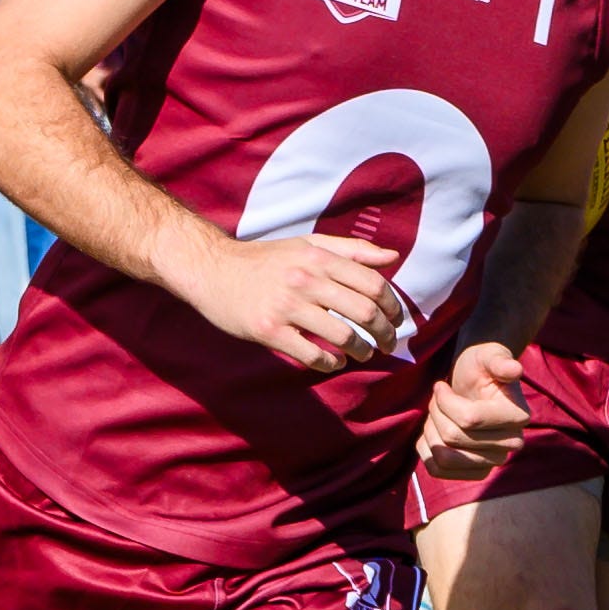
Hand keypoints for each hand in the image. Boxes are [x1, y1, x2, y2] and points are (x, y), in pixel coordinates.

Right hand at [188, 223, 411, 374]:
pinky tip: (333, 363)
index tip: (396, 319)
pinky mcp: (268, 331)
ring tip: (362, 355)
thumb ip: (351, 250)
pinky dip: (331, 364)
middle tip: (386, 343)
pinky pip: (312, 355)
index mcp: (318, 257)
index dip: (393, 306)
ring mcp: (286, 306)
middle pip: (364, 312)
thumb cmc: (265, 260)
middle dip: (384, 333)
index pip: (372, 284)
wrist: (213, 270)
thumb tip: (392, 256)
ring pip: (343, 337)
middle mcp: (305, 279)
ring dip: (361, 351)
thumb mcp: (307, 245)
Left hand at [417, 335, 538, 480]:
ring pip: (444, 456)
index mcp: (517, 416)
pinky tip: (431, 430)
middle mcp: (511, 444)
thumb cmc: (480, 366)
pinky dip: (426, 450)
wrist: (474, 383)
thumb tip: (514, 369)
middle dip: (435, 413)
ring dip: (429, 431)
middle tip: (437, 399)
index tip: (439, 386)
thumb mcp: (488, 355)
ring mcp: (494, 462)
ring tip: (435, 414)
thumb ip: (499, 360)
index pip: (469, 419)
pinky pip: (438, 471)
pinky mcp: (476, 473)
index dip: (444, 400)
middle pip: (453, 437)